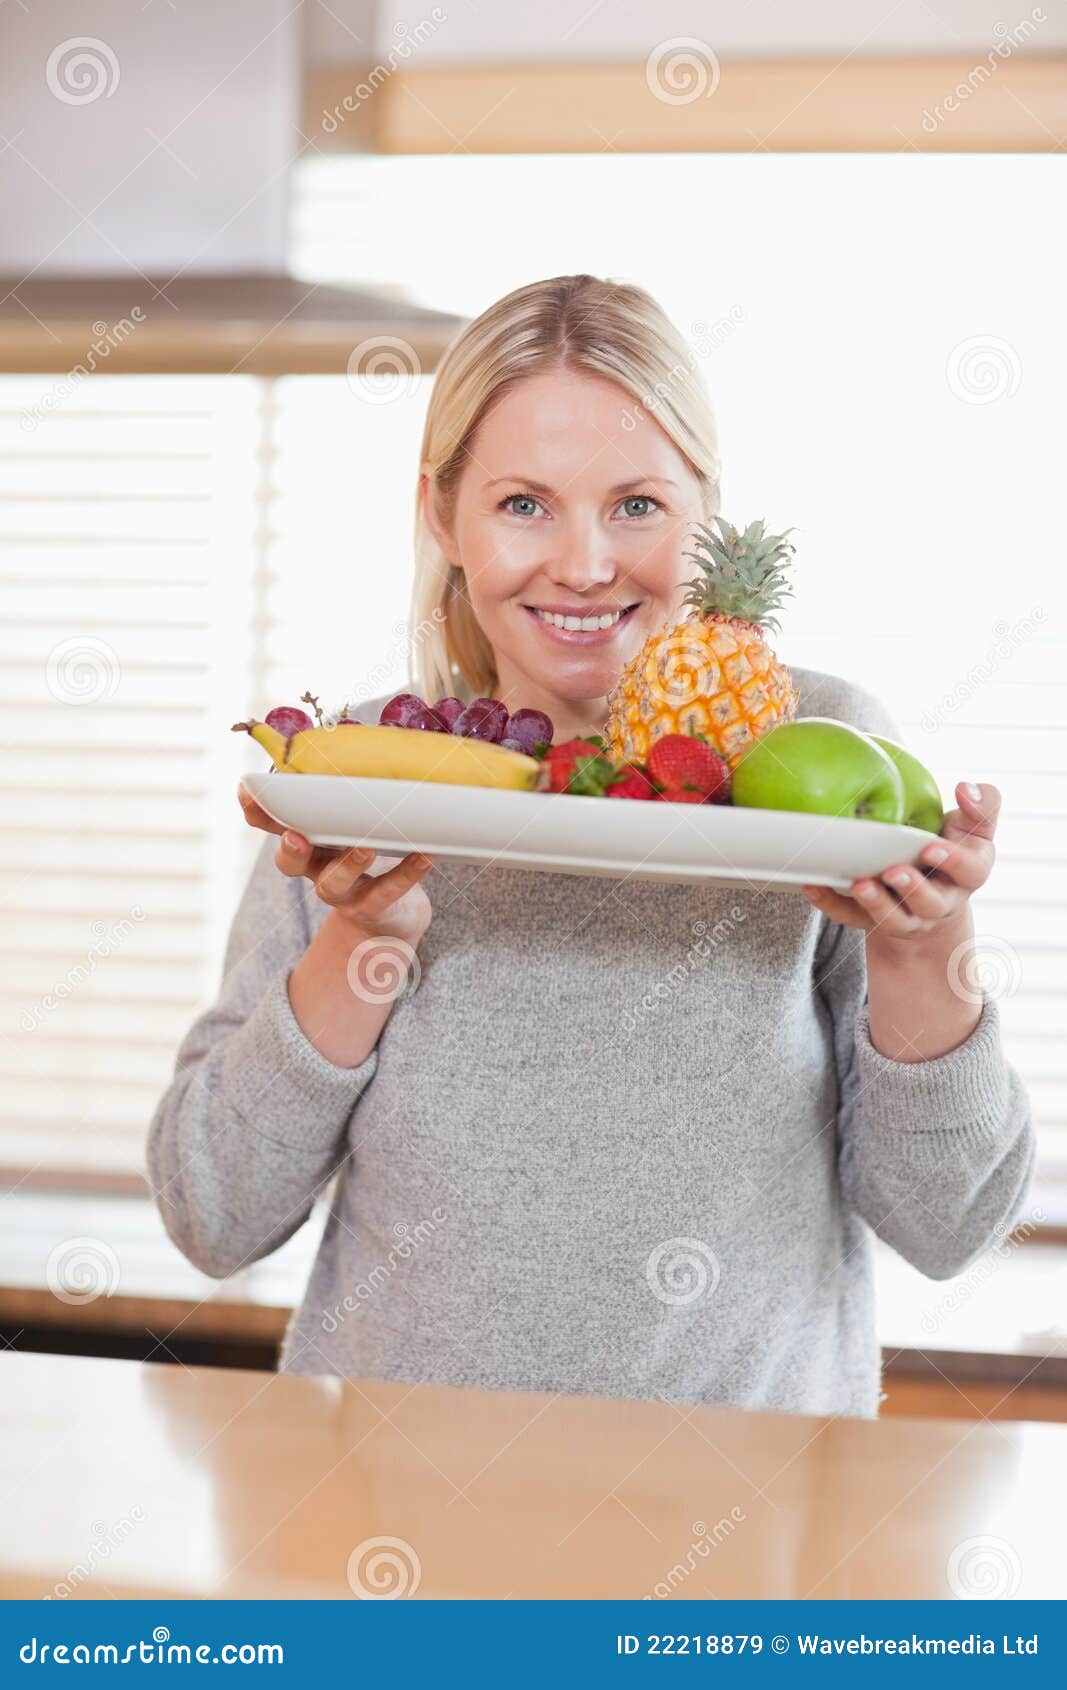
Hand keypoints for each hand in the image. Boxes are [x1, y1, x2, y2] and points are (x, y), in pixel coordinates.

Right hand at [237, 783, 432, 946]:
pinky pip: (385, 893)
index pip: (274, 826)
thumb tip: (365, 739)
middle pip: (290, 864)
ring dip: (348, 864)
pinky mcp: (372, 908)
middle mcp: (316, 869)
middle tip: (297, 835)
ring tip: (366, 846)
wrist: (392, 917)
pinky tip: (423, 856)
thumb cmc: (371, 854)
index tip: (246, 790)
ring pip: (333, 884)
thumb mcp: (354, 823)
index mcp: (308, 842)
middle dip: (291, 849)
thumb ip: (350, 795)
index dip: (257, 811)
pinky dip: (405, 875)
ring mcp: (343, 894)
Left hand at [801, 781, 997, 944]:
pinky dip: (831, 904)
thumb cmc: (952, 846)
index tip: (932, 847)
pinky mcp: (874, 922)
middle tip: (893, 871)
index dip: (952, 862)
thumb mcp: (973, 827)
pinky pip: (852, 919)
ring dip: (876, 904)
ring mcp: (908, 917)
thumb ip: (982, 805)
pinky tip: (814, 885)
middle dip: (912, 889)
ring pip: (894, 920)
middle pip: (930, 903)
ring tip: (859, 884)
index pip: (969, 871)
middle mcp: (940, 902)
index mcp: (968, 875)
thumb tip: (965, 787)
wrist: (930, 892)